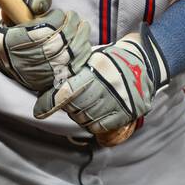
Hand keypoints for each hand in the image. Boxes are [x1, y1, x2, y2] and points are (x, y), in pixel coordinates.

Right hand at [0, 0, 92, 92]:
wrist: (7, 50)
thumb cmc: (15, 25)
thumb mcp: (17, 8)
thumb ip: (32, 1)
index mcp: (10, 43)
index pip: (37, 33)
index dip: (54, 20)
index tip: (59, 12)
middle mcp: (21, 62)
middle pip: (53, 47)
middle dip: (70, 28)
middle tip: (74, 16)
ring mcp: (35, 75)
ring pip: (65, 59)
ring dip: (79, 39)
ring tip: (82, 25)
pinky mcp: (48, 82)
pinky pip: (71, 69)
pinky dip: (81, 53)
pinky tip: (83, 40)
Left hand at [33, 26, 168, 134]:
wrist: (145, 64)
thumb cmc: (112, 60)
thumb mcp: (93, 57)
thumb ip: (74, 70)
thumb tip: (50, 86)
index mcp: (97, 69)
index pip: (69, 90)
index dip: (52, 101)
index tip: (39, 110)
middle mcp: (108, 87)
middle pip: (75, 107)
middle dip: (67, 105)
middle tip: (70, 98)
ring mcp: (118, 102)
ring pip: (85, 119)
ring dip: (79, 114)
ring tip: (86, 103)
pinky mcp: (125, 114)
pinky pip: (99, 127)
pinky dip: (91, 123)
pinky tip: (94, 113)